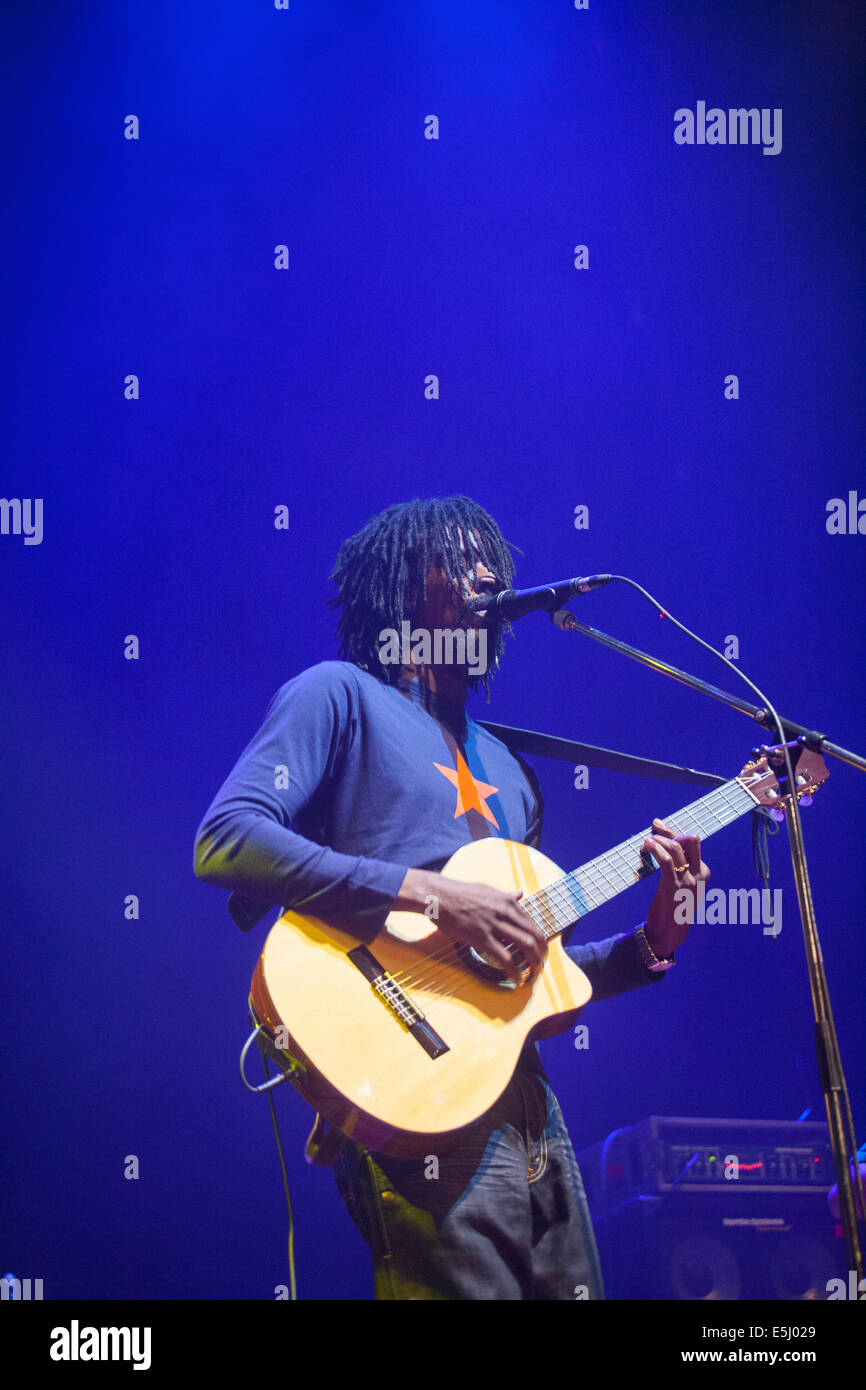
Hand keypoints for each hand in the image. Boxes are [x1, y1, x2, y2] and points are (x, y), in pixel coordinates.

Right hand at [395, 868, 547, 984]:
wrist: (438, 896)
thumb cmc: (460, 892)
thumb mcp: (487, 890)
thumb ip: (506, 895)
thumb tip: (520, 893)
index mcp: (508, 902)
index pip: (533, 923)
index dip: (540, 939)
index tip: (540, 950)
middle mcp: (506, 912)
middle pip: (535, 935)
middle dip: (542, 953)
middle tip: (540, 965)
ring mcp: (494, 925)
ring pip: (526, 945)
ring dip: (533, 962)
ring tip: (533, 974)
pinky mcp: (482, 938)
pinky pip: (505, 957)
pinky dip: (514, 971)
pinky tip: (516, 979)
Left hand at [642, 819, 709, 957]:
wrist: (670, 933)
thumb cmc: (673, 907)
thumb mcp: (682, 885)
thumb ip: (679, 867)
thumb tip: (664, 845)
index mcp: (704, 872)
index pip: (692, 844)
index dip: (674, 834)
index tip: (658, 828)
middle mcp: (699, 874)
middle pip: (690, 841)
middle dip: (671, 831)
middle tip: (655, 828)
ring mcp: (687, 881)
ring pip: (677, 848)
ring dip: (659, 840)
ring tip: (646, 841)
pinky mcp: (673, 887)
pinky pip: (667, 861)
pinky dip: (656, 849)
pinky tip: (647, 846)